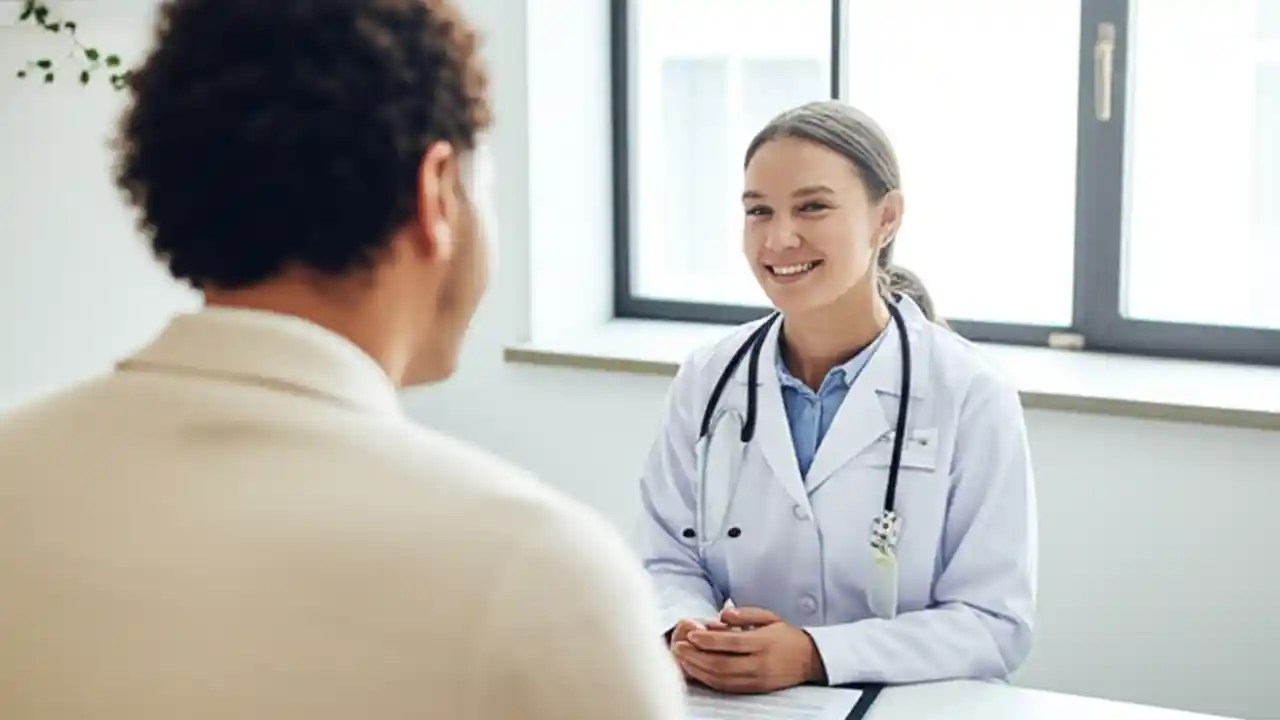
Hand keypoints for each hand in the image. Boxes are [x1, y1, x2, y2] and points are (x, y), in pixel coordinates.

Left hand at [673, 608, 827, 693]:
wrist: (809, 660)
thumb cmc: (785, 636)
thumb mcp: (769, 617)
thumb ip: (745, 613)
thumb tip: (722, 614)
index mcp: (764, 642)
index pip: (732, 643)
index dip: (709, 640)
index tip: (691, 635)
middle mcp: (760, 663)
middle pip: (722, 664)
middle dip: (696, 657)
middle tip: (678, 648)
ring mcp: (757, 679)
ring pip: (722, 678)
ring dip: (698, 670)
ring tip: (682, 659)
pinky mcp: (754, 690)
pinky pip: (727, 687)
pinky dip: (708, 680)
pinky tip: (696, 671)